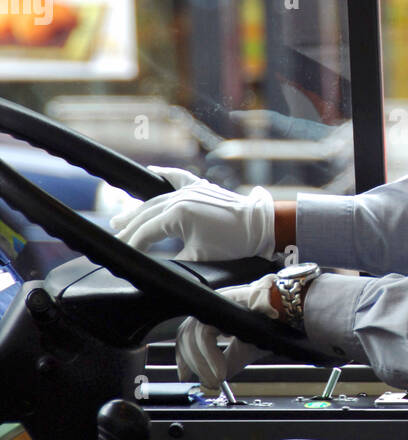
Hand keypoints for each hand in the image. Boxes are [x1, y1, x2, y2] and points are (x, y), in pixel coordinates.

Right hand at [110, 166, 274, 260]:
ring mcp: (190, 189)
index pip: (146, 232)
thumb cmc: (232, 245)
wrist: (260, 227)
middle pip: (146, 214)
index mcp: (177, 215)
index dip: (133, 245)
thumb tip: (154, 268)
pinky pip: (178, 177)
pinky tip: (152, 171)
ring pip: (156, 199)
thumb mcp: (198, 259)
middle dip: (129, 228)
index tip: (123, 255)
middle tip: (114, 237)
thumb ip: (173, 261)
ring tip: (121, 219)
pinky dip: (164, 175)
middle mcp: (180, 198)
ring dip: (138, 209)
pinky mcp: (201, 186)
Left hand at [175, 274, 278, 392]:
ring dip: (201, 363)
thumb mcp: (246, 350)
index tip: (185, 375)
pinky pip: (207, 333)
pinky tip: (221, 371)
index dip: (185, 355)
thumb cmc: (275, 326)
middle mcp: (216, 306)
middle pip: (187, 333)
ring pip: (194, 334)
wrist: (292, 313)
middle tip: (200, 381)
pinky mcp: (224, 304)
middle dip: (190, 361)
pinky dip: (211, 356)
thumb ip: (228, 363)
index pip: (190, 333)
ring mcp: (219, 303)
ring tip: (215, 380)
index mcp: (218, 314)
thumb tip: (215, 380)